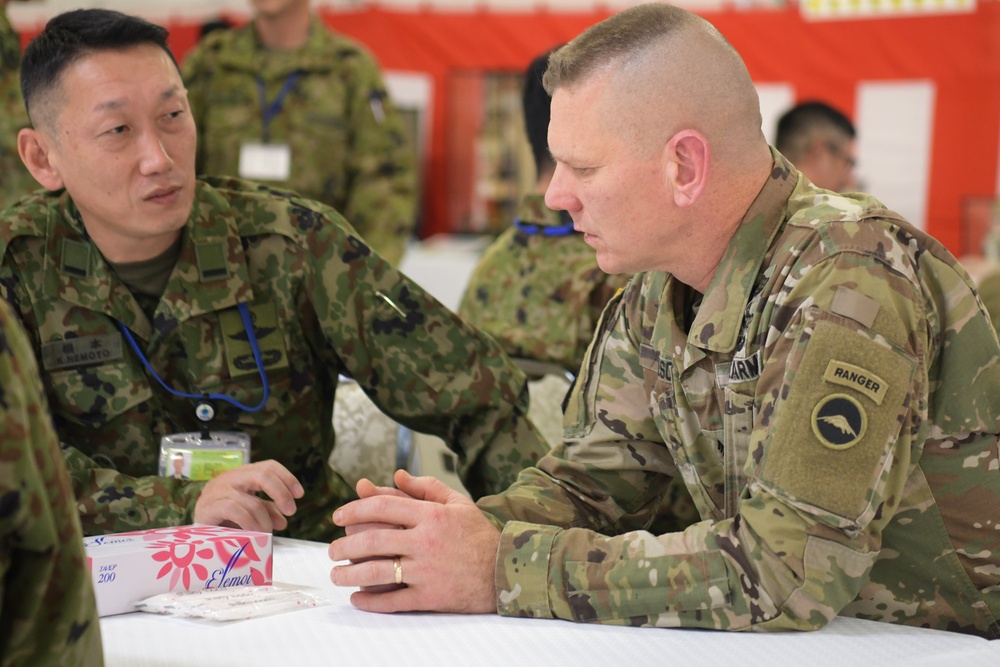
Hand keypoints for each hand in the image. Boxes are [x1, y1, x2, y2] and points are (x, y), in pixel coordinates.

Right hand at [193, 460, 303, 532]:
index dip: (287, 477)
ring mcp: (218, 491)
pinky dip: (249, 522)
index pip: (268, 466)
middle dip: (281, 493)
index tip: (300, 494)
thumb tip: (283, 520)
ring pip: (251, 499)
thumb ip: (266, 511)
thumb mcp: (249, 513)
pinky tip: (255, 533)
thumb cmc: (222, 520)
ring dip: (265, 519)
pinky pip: (235, 509)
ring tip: (267, 532)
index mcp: (242, 475)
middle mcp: (230, 478)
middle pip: (262, 474)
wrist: (192, 534)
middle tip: (291, 511)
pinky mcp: (208, 507)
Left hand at [328, 470, 498, 613]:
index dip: (354, 509)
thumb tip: (396, 475)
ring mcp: (426, 570)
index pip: (383, 507)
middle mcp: (425, 541)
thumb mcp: (458, 503)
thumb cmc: (479, 535)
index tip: (338, 515)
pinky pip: (393, 601)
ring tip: (337, 574)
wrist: (505, 571)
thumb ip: (426, 487)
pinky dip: (371, 601)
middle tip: (332, 550)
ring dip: (350, 574)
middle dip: (345, 545)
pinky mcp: (430, 596)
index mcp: (431, 515)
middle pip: (373, 540)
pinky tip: (358, 598)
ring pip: (377, 571)